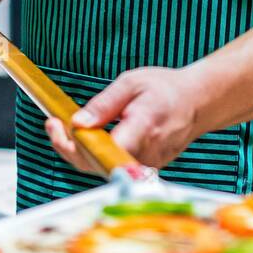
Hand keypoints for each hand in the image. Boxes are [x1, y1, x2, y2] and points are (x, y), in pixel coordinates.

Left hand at [45, 66, 203, 173]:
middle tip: (54, 124)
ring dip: (81, 151)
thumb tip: (78, 123)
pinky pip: (114, 166)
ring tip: (65, 128)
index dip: (74, 145)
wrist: (198, 102)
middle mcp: (147, 152)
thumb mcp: (132, 83)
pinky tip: (88, 137)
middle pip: (98, 163)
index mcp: (144, 127)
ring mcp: (149, 164)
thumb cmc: (166, 89)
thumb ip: (104, 104)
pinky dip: (97, 154)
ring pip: (104, 167)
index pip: (103, 150)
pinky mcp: (147, 169)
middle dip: (69, 147)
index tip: (56, 126)